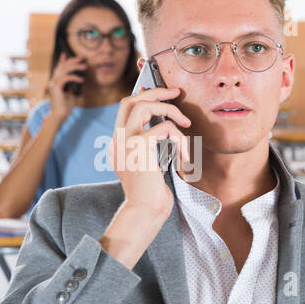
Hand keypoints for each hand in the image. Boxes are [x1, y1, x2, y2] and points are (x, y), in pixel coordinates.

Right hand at [47, 55, 87, 122]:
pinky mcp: (55, 88)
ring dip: (75, 67)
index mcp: (56, 82)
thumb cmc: (66, 106)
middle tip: (82, 59)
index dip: (64, 61)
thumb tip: (80, 78)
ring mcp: (53, 84)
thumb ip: (73, 86)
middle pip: (62, 67)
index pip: (59, 68)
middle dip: (72, 61)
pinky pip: (65, 78)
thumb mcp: (72, 93)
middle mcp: (53, 81)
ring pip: (63, 70)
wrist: (60, 115)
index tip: (71, 55)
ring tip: (85, 67)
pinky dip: (74, 77)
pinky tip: (81, 80)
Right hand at [109, 84, 189, 220]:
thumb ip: (149, 147)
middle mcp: (117, 140)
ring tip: (186, 124)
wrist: (145, 210)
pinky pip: (163, 128)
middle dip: (156, 93)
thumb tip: (163, 128)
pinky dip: (180, 138)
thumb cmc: (152, 193)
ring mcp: (125, 142)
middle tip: (176, 93)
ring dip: (170, 110)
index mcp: (118, 143)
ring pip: (144, 107)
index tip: (163, 93)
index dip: (144, 96)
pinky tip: (184, 156)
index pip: (125, 108)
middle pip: (131, 101)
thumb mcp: (147, 166)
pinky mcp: (138, 148)